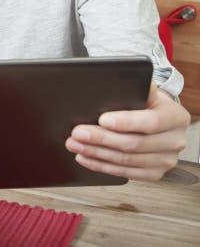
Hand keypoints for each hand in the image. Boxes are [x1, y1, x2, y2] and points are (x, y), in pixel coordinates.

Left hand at [66, 81, 190, 180]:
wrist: (158, 118)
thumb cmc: (147, 103)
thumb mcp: (146, 90)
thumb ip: (137, 86)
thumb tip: (118, 77)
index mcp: (175, 117)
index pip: (151, 122)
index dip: (125, 122)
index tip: (102, 119)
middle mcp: (175, 141)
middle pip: (135, 144)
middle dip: (101, 138)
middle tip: (78, 133)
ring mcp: (165, 160)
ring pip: (127, 160)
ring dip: (96, 153)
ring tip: (76, 145)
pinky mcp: (154, 173)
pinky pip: (125, 173)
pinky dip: (101, 166)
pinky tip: (86, 158)